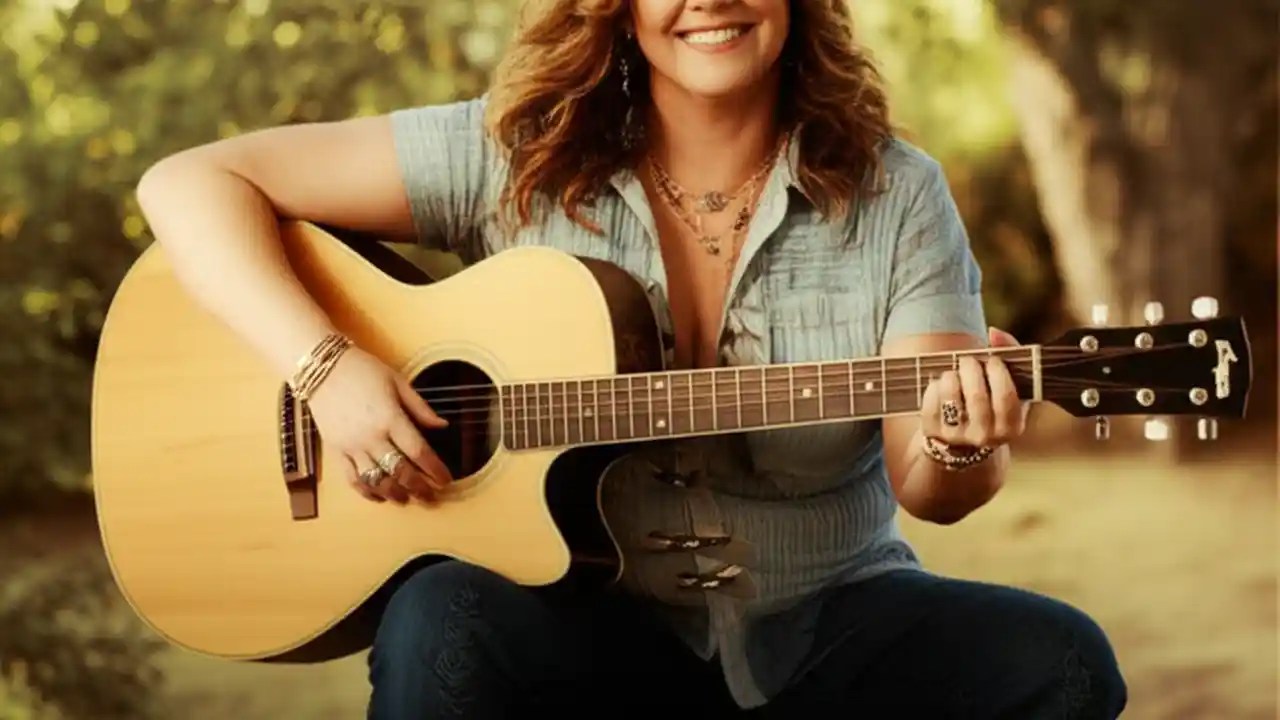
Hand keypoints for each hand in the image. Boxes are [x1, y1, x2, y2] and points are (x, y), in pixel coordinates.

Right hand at [304, 344, 452, 503]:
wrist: (320, 368)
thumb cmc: (362, 370)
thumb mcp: (397, 381)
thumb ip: (420, 408)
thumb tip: (442, 426)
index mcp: (390, 417)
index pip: (419, 451)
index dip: (435, 469)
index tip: (446, 479)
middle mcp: (371, 436)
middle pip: (400, 472)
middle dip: (420, 488)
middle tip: (431, 496)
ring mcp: (352, 446)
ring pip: (377, 481)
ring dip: (395, 494)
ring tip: (407, 499)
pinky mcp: (336, 451)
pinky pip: (352, 479)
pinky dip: (367, 491)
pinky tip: (379, 496)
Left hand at [920, 327, 1028, 448]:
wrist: (960, 442)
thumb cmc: (988, 404)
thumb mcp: (1005, 386)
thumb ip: (1008, 354)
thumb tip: (994, 332)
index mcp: (1011, 427)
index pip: (1006, 396)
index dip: (997, 372)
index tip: (991, 360)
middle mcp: (985, 437)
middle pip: (976, 397)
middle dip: (970, 370)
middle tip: (967, 361)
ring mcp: (958, 438)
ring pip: (951, 399)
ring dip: (951, 377)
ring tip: (954, 373)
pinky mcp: (933, 433)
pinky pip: (931, 403)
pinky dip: (934, 387)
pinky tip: (941, 385)